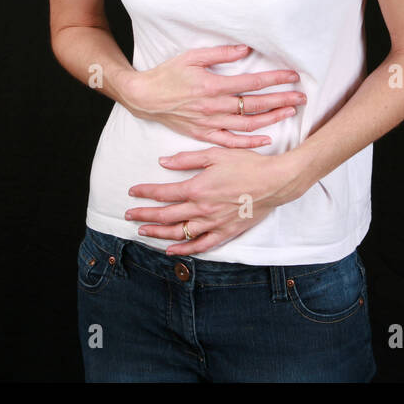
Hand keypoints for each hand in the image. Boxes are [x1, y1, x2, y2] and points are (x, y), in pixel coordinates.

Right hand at [118, 44, 306, 148]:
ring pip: (247, 124)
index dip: (275, 79)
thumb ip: (221, 54)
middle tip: (301, 97)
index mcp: (213, 86)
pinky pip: (231, 142)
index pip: (253, 83)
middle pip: (256, 105)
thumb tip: (246, 50)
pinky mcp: (203, 134)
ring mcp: (210, 123)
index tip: (293, 77)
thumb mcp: (192, 57)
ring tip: (290, 113)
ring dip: (271, 119)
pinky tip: (266, 139)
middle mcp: (214, 107)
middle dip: (282, 100)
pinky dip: (249, 142)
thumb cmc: (168, 74)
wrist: (145, 97)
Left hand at [125, 146, 307, 254]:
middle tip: (128, 214)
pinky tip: (170, 250)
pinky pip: (200, 245)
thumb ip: (187, 159)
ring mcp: (213, 223)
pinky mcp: (225, 232)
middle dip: (144, 214)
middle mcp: (202, 209)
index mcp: (197, 188)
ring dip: (158, 232)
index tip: (132, 192)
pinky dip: (184, 249)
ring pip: (179, 233)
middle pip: (166, 215)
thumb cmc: (247, 164)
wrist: (275, 181)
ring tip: (142, 231)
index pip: (163, 193)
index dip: (145, 193)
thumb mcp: (216, 154)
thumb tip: (163, 162)